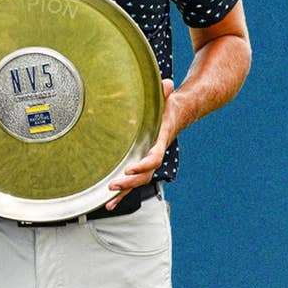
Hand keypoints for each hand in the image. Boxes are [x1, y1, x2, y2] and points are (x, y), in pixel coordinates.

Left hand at [106, 78, 176, 208]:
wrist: (178, 115)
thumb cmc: (170, 106)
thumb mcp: (169, 98)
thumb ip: (166, 94)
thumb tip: (166, 84)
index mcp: (160, 141)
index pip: (154, 158)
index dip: (143, 164)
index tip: (130, 168)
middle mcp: (155, 154)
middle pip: (145, 175)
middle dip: (129, 182)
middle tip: (113, 185)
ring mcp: (148, 161)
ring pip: (138, 183)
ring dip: (124, 192)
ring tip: (108, 201)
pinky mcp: (142, 164)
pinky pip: (133, 183)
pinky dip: (122, 194)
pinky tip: (110, 202)